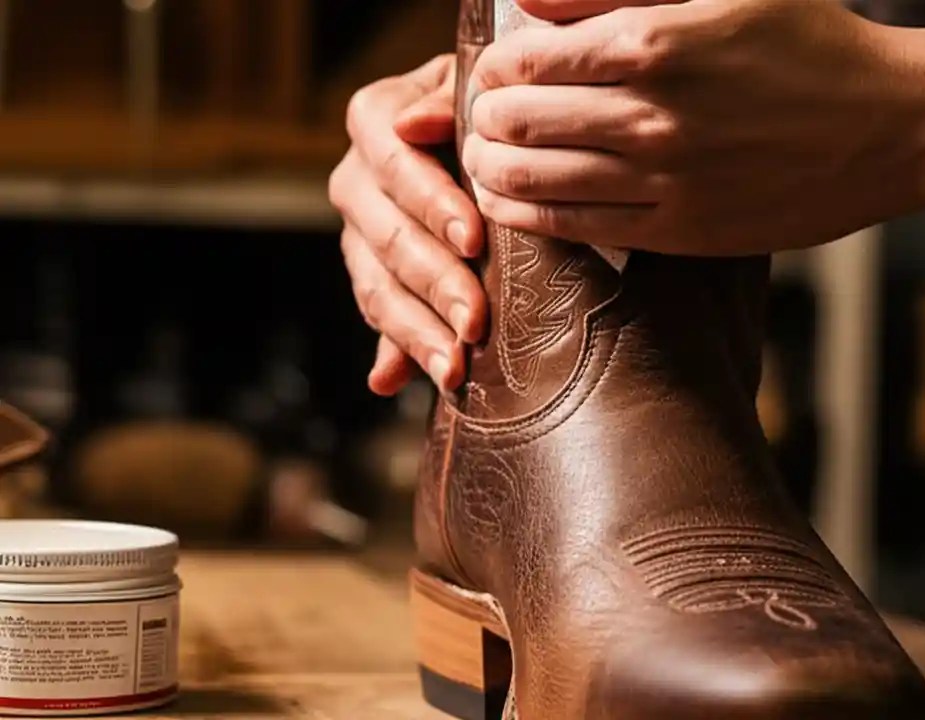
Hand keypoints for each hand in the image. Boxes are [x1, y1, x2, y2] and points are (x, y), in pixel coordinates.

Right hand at [330, 55, 487, 393]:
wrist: (484, 135)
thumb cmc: (486, 108)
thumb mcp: (475, 91)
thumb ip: (448, 102)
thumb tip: (415, 122)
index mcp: (374, 121)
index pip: (393, 160)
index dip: (431, 202)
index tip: (473, 240)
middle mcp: (355, 179)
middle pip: (388, 237)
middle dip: (436, 284)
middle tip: (477, 322)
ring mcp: (359, 233)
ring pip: (379, 287)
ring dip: (417, 333)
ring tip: (454, 368)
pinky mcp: (373, 278)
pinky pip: (380, 319)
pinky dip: (394, 354)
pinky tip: (392, 383)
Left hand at [463, 0, 924, 255]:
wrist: (892, 126)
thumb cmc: (812, 43)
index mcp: (655, 43)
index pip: (526, 60)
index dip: (496, 66)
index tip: (496, 69)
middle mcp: (650, 117)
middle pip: (517, 123)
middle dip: (486, 118)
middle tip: (485, 116)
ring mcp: (665, 182)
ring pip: (535, 181)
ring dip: (492, 169)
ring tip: (484, 160)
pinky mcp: (682, 231)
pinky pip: (579, 227)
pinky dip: (530, 214)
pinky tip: (511, 203)